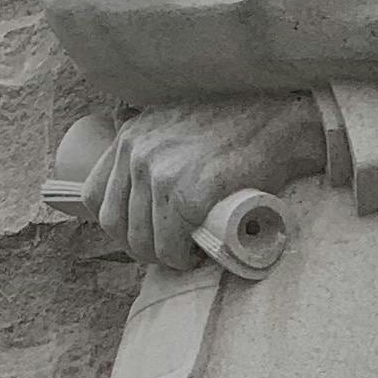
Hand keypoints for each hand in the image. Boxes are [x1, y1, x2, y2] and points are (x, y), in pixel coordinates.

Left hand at [91, 96, 328, 272]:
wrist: (282, 120)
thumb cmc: (237, 125)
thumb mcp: (177, 118)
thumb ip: (150, 132)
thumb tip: (127, 142)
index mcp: (130, 135)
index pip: (95, 196)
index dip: (118, 224)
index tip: (145, 232)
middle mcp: (137, 151)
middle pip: (115, 225)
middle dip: (141, 246)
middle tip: (172, 250)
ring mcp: (160, 172)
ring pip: (142, 241)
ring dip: (165, 256)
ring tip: (189, 253)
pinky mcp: (187, 194)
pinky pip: (171, 247)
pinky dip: (184, 260)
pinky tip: (199, 255)